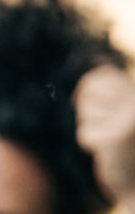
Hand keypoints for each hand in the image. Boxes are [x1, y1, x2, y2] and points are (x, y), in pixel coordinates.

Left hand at [78, 65, 134, 213]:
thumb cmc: (131, 146)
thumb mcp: (126, 110)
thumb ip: (115, 88)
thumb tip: (98, 62)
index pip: (99, 78)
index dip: (87, 94)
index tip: (95, 108)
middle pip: (87, 93)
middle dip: (87, 112)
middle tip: (105, 127)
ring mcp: (129, 116)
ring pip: (84, 114)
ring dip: (91, 129)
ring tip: (111, 139)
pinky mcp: (117, 136)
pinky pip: (85, 133)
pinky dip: (91, 144)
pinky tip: (108, 151)